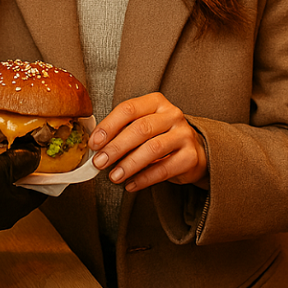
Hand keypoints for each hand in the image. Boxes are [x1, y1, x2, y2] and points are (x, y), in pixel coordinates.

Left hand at [90, 92, 207, 192]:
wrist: (193, 150)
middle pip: (140, 129)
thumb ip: (122, 131)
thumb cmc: (159, 136)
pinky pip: (164, 169)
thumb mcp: (142, 125)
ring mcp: (184, 135)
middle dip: (116, 147)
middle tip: (99, 162)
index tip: (94, 143)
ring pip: (152, 149)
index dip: (108, 126)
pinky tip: (130, 184)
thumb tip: (97, 147)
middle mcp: (172, 115)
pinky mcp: (191, 157)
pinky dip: (144, 178)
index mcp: (156, 102)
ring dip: (129, 165)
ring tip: (114, 176)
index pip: (128, 109)